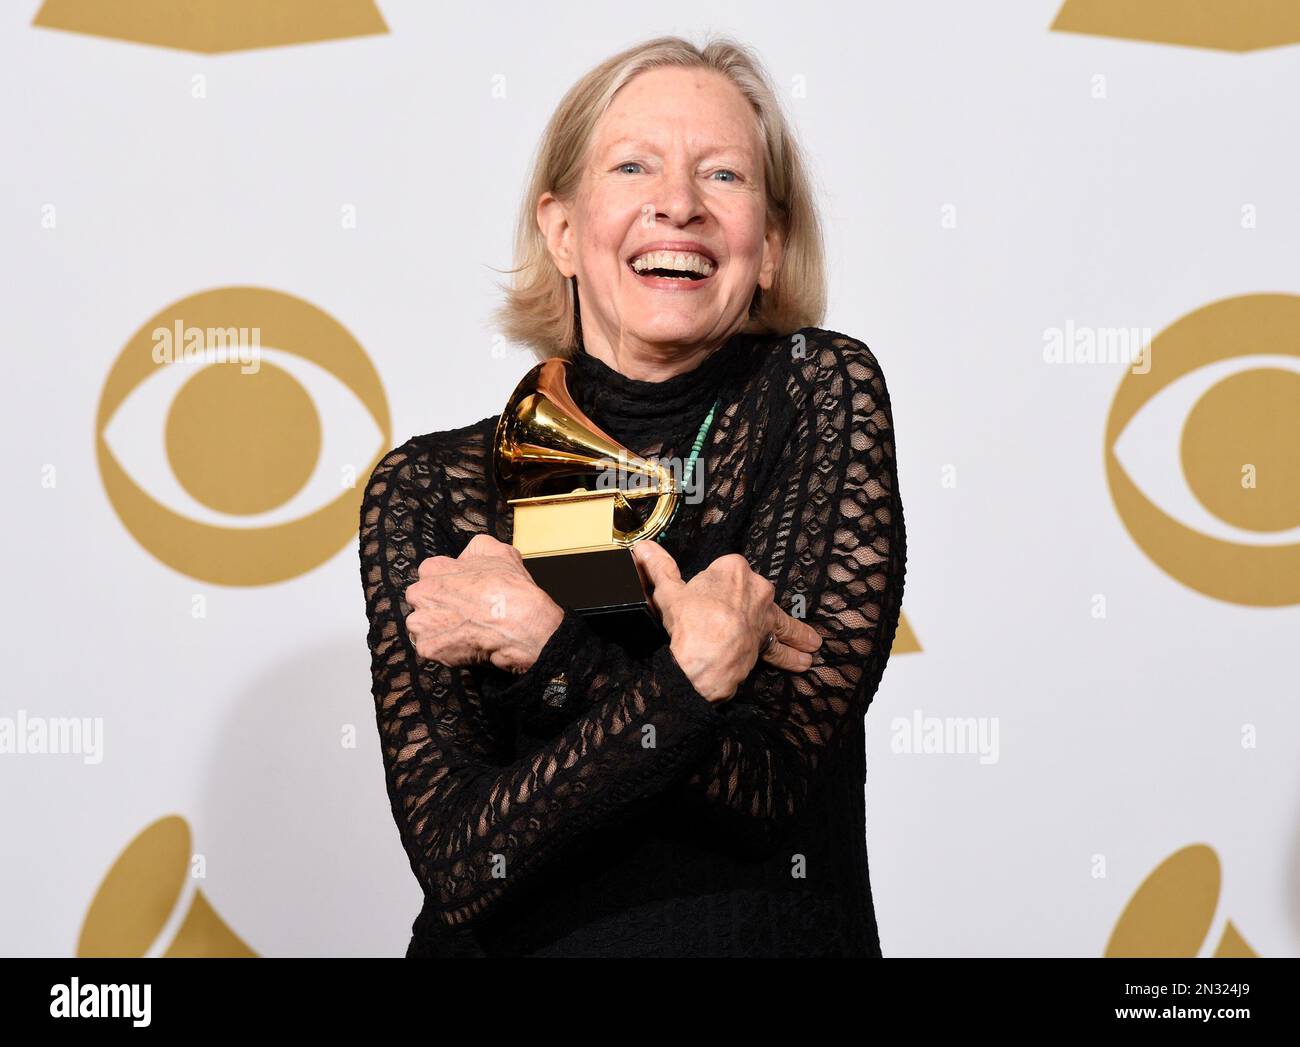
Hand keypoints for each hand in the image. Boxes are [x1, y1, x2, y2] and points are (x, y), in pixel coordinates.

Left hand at [403, 534, 563, 673]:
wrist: (518, 623)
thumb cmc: (509, 588)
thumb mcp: (499, 551)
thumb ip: (476, 548)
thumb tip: (467, 557)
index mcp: (432, 569)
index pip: (430, 574)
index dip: (448, 583)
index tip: (461, 592)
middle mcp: (420, 594)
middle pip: (421, 601)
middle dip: (436, 607)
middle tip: (461, 614)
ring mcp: (422, 623)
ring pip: (421, 626)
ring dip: (437, 629)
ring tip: (462, 631)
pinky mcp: (428, 648)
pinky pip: (430, 649)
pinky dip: (444, 650)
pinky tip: (463, 645)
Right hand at [631, 541, 822, 703]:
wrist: (707, 656)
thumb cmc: (688, 622)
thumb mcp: (668, 592)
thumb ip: (659, 567)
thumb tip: (643, 547)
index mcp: (732, 568)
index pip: (726, 572)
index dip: (714, 588)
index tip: (704, 601)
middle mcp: (756, 586)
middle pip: (754, 594)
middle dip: (753, 607)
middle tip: (745, 621)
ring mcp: (765, 613)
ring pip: (780, 620)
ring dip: (795, 632)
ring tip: (810, 642)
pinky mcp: (770, 638)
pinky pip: (784, 644)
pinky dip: (794, 651)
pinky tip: (806, 656)